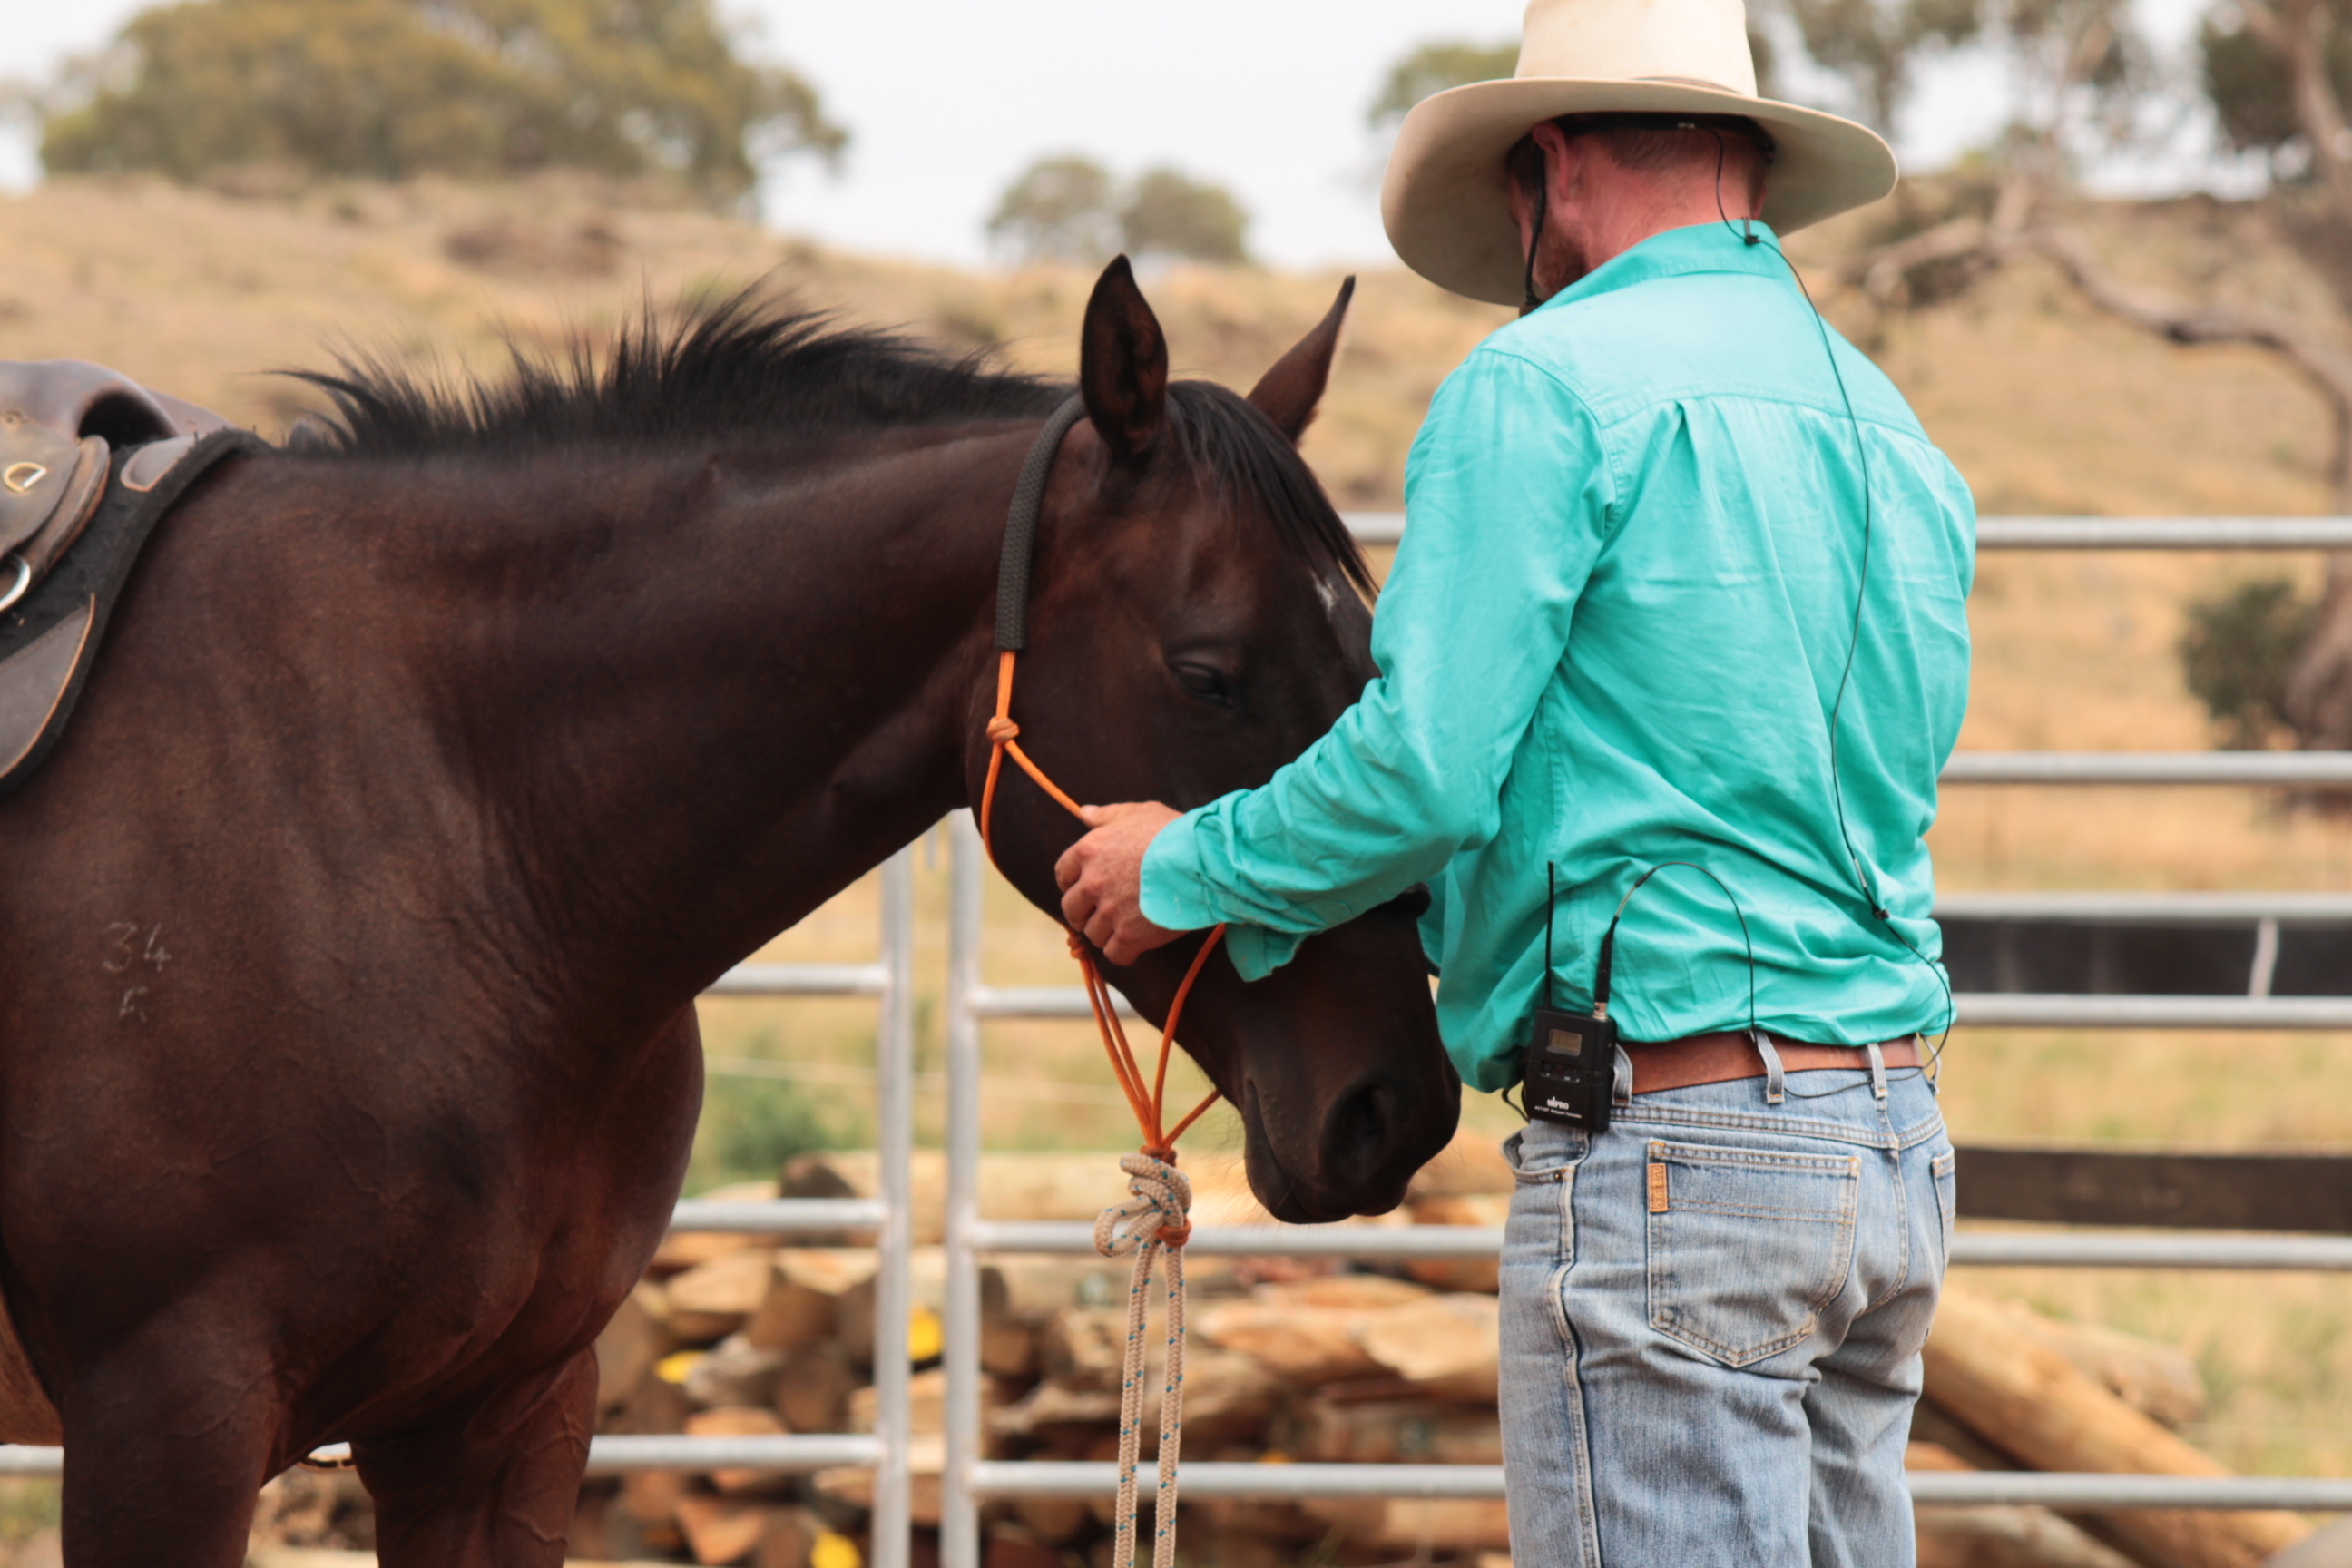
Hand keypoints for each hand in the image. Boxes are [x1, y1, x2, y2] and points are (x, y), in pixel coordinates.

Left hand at [1055, 801, 1184, 964]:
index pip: (1063, 874)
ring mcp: (1109, 911)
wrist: (1202, 860)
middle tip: (1103, 912)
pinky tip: (1135, 946)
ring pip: (1093, 933)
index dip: (1073, 883)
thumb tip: (1083, 812)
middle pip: (1072, 908)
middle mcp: (1092, 882)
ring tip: (1126, 927)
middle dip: (1084, 912)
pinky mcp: (1129, 935)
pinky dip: (1123, 952)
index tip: (1085, 888)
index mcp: (1089, 851)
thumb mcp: (1138, 812)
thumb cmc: (1173, 832)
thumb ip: (1107, 815)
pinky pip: (1114, 954)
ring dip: (1107, 932)